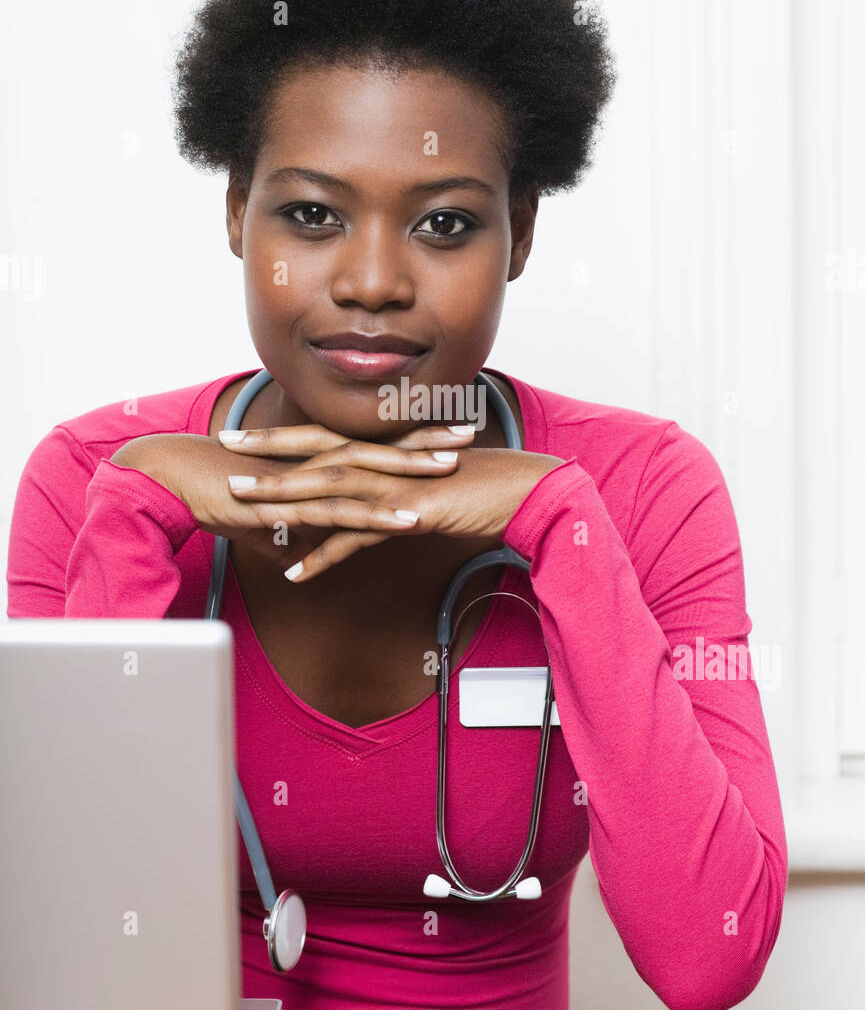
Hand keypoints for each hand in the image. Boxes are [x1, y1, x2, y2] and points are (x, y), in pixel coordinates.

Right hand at [108, 423, 485, 571]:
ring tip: (454, 473)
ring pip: (371, 473)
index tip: (445, 431)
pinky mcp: (293, 503)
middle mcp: (316, 459)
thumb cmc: (212, 492)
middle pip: (381, 446)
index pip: (371, 441)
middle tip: (470, 433)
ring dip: (414, 473)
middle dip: (427, 441)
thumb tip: (299, 558)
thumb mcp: (259, 519)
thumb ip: (285, 537)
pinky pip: (345, 511)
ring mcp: (307, 479)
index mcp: (313, 455)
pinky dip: (380, 516)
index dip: (409, 437)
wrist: (174, 480)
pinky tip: (411, 521)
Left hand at [221, 426, 565, 580]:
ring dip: (281, 497)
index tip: (242, 435)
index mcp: (382, 451)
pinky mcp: (405, 514)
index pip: (321, 438)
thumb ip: (388, 493)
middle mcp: (381, 461)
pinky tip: (295, 574)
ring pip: (326, 490)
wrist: (518, 490)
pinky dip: (323, 556)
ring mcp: (391, 485)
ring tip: (242, 505)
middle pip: (313, 454)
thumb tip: (363, 507)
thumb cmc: (474, 487)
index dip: (280, 436)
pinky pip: (356, 538)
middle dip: (266, 452)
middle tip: (225, 447)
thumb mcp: (422, 486)